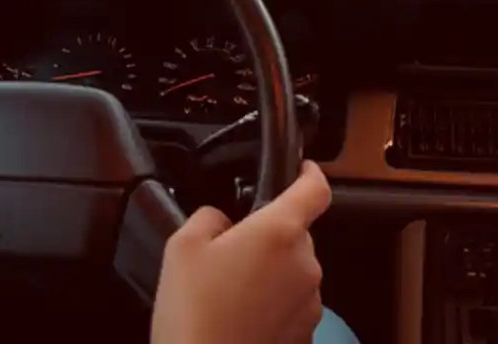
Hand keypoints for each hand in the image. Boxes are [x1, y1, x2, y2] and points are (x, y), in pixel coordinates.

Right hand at [152, 160, 331, 343]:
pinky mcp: (306, 333)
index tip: (302, 169)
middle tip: (229, 254)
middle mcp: (305, 264)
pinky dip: (272, 304)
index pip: (315, 189)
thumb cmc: (193, 313)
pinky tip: (239, 317)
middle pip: (297, 233)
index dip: (310, 174)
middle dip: (268, 236)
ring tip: (229, 293)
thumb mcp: (182, 246)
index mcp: (280, 231)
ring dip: (270, 273)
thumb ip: (209, 217)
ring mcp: (309, 302)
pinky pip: (291, 304)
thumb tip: (223, 222)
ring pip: (293, 270)